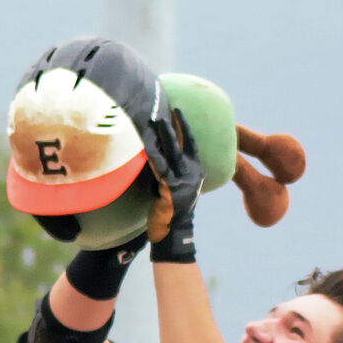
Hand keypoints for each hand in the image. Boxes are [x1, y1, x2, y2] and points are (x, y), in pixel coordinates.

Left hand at [142, 106, 202, 262]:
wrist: (174, 234)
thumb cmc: (172, 212)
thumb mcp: (176, 188)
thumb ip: (173, 172)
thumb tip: (160, 156)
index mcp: (196, 172)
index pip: (191, 144)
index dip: (185, 127)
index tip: (179, 111)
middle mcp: (192, 174)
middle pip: (182, 144)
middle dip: (174, 126)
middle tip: (168, 108)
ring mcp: (182, 181)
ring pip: (172, 153)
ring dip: (164, 135)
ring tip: (156, 121)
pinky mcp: (171, 189)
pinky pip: (160, 168)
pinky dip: (153, 155)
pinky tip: (146, 145)